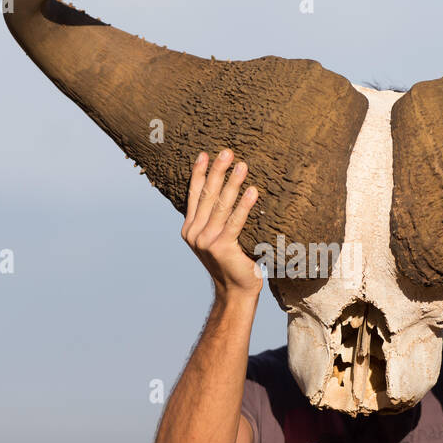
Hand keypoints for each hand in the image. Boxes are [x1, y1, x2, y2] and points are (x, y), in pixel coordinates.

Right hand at [180, 149, 261, 301]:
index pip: (194, 194)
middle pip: (207, 195)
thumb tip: (229, 190)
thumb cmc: (232, 262)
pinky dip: (244, 206)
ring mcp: (205, 241)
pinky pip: (235, 222)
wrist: (235, 291)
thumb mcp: (217, 237)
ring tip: (242, 165)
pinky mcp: (220, 247)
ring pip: (221, 205)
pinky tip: (253, 191)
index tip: (205, 154)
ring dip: (232, 183)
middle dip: (217, 171)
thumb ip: (216, 219)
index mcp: (190, 228)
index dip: (199, 173)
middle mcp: (194, 233)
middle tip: (227, 151)